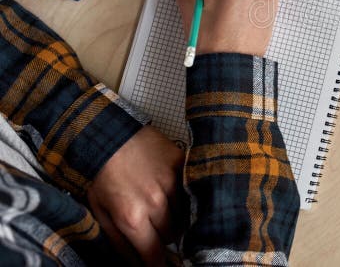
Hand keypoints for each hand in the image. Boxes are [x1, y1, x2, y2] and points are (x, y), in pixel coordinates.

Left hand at [87, 126, 184, 265]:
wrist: (109, 135)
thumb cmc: (101, 173)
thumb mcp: (99, 212)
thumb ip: (118, 241)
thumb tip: (135, 262)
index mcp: (132, 217)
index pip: (154, 253)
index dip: (156, 263)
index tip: (157, 264)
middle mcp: (155, 202)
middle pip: (172, 235)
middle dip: (163, 234)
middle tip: (153, 225)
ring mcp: (172, 182)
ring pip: (185, 214)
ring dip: (175, 215)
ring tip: (161, 205)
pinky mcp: (182, 165)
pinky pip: (191, 190)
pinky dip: (184, 194)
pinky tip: (173, 190)